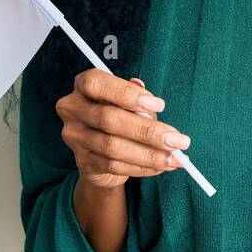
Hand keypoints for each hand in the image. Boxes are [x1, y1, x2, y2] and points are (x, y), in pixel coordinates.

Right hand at [56, 69, 190, 188]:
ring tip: (175, 158)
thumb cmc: (120, 116)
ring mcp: (75, 138)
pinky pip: (115, 166)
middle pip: (109, 119)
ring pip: (113, 147)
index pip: (97, 84)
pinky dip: (142, 167)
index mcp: (83, 86)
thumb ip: (140, 102)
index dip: (126, 94)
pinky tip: (161, 166)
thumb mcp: (130, 103)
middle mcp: (73, 109)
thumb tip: (154, 106)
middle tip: (178, 140)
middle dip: (148, 131)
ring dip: (149, 154)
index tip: (160, 105)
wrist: (101, 151)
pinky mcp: (83, 162)